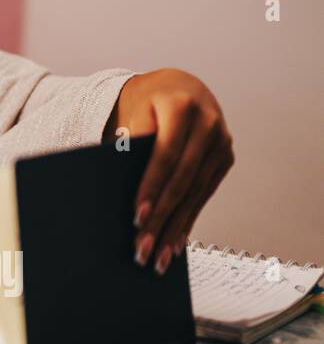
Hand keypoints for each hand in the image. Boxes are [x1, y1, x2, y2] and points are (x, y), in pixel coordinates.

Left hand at [104, 69, 234, 273]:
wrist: (179, 86)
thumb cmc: (147, 100)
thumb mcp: (133, 110)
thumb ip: (130, 140)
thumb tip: (119, 185)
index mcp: (182, 106)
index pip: (165, 155)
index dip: (151, 188)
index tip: (136, 217)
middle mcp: (209, 124)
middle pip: (182, 180)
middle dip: (162, 217)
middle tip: (144, 248)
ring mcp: (221, 142)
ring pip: (196, 193)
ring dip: (176, 227)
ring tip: (159, 257)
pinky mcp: (225, 158)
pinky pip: (205, 194)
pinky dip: (189, 219)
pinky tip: (177, 242)